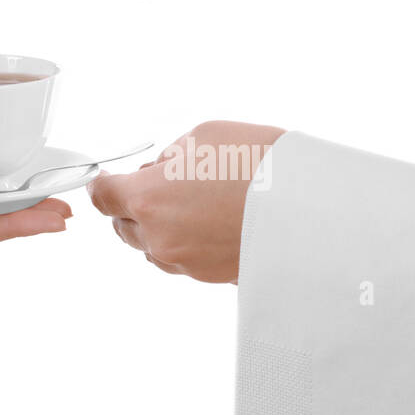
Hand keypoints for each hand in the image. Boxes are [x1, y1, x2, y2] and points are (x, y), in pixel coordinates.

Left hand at [87, 122, 284, 283]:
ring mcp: (186, 262)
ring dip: (160, 228)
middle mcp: (160, 237)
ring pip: (153, 247)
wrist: (311, 207)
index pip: (103, 197)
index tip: (110, 179)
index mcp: (149, 199)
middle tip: (162, 186)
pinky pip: (182, 260)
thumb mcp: (205, 137)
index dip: (105, 184)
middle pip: (124, 226)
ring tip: (195, 204)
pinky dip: (188, 243)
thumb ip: (170, 156)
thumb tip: (161, 170)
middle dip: (134, 206)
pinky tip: (214, 223)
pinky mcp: (211, 277)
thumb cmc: (261, 164)